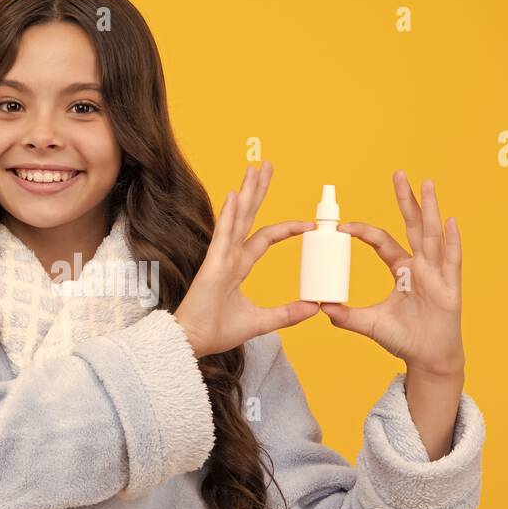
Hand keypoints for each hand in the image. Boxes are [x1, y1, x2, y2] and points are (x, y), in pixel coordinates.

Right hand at [174, 161, 321, 358]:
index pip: (265, 238)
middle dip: (257, 190)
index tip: (308, 224)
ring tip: (254, 168)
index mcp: (238, 266)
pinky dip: (228, 215)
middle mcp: (229, 256)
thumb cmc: (217, 331)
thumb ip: (287, 314)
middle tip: (267, 166)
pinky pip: (222, 236)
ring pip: (236, 218)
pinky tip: (233, 196)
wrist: (193, 342)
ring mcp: (219, 258)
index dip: (286, 229)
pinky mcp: (212, 266)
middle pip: (248, 216)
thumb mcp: (260, 321)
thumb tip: (314, 307)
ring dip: (245, 192)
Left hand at [319, 170, 465, 377]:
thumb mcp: (369, 324)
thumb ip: (346, 316)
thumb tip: (320, 308)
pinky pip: (451, 260)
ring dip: (429, 209)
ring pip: (432, 235)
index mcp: (402, 269)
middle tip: (398, 173)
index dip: (362, 231)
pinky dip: (452, 241)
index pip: (381, 241)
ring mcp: (437, 274)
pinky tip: (450, 221)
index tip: (342, 226)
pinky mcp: (450, 287)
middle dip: (406, 200)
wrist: (428, 359)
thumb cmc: (402, 339)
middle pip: (412, 226)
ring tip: (427, 183)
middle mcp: (420, 265)